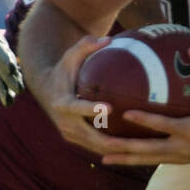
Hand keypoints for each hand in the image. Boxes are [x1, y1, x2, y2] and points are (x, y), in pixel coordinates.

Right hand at [32, 33, 125, 156]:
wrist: (47, 90)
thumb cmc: (64, 70)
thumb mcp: (71, 56)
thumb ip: (87, 46)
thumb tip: (108, 39)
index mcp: (63, 104)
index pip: (77, 109)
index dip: (92, 110)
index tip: (109, 108)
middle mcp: (66, 124)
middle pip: (93, 138)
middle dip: (114, 142)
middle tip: (136, 141)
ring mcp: (71, 135)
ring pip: (98, 148)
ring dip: (119, 151)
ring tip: (142, 150)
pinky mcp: (77, 141)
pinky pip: (98, 149)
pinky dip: (115, 151)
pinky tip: (136, 149)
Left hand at [94, 47, 189, 166]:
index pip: (163, 125)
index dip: (144, 120)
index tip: (125, 113)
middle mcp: (182, 148)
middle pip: (149, 150)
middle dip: (125, 148)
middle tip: (103, 143)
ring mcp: (179, 157)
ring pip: (148, 160)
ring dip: (126, 160)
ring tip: (104, 158)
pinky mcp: (178, 161)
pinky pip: (154, 160)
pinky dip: (137, 160)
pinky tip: (120, 157)